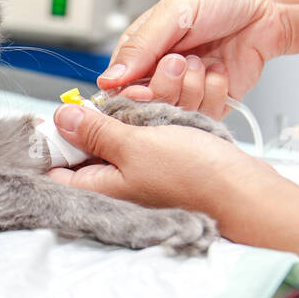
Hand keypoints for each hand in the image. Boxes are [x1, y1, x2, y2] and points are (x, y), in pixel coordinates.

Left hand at [48, 103, 278, 222]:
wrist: (245, 191)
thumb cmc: (195, 177)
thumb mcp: (136, 144)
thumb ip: (95, 131)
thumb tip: (61, 118)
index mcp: (97, 189)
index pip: (55, 168)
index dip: (54, 140)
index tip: (62, 113)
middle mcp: (113, 189)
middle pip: (85, 152)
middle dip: (96, 123)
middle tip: (116, 106)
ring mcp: (136, 182)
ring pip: (115, 143)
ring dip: (126, 120)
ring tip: (147, 110)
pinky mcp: (158, 172)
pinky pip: (143, 144)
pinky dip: (148, 126)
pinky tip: (163, 117)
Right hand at [98, 0, 298, 118]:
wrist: (276, 1)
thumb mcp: (175, 12)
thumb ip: (140, 47)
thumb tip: (108, 79)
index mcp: (145, 48)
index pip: (119, 84)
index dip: (128, 92)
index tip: (141, 88)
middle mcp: (163, 71)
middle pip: (144, 104)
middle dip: (164, 88)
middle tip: (181, 63)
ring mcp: (188, 87)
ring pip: (173, 113)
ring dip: (191, 90)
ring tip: (205, 62)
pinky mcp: (213, 101)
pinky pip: (202, 117)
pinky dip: (212, 96)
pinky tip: (220, 72)